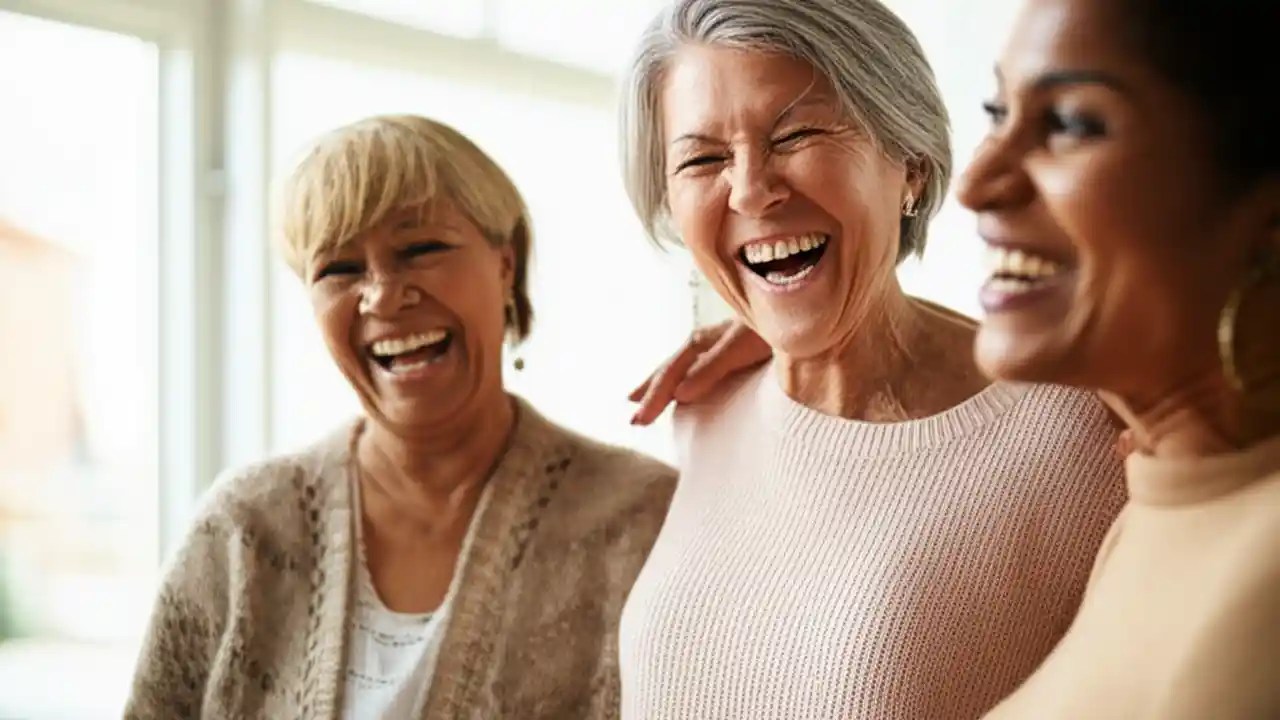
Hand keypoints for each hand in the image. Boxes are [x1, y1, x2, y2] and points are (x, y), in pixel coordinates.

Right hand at [629, 320, 771, 425]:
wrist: (804, 313)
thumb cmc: (772, 328)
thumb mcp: (740, 348)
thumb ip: (710, 370)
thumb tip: (679, 396)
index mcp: (700, 342)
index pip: (670, 374)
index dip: (653, 398)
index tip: (638, 422)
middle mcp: (704, 342)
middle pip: (670, 369)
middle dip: (651, 393)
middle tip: (633, 420)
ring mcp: (717, 345)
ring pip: (681, 367)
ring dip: (662, 385)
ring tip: (643, 399)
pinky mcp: (734, 350)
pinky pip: (698, 368)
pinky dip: (684, 380)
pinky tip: (686, 388)